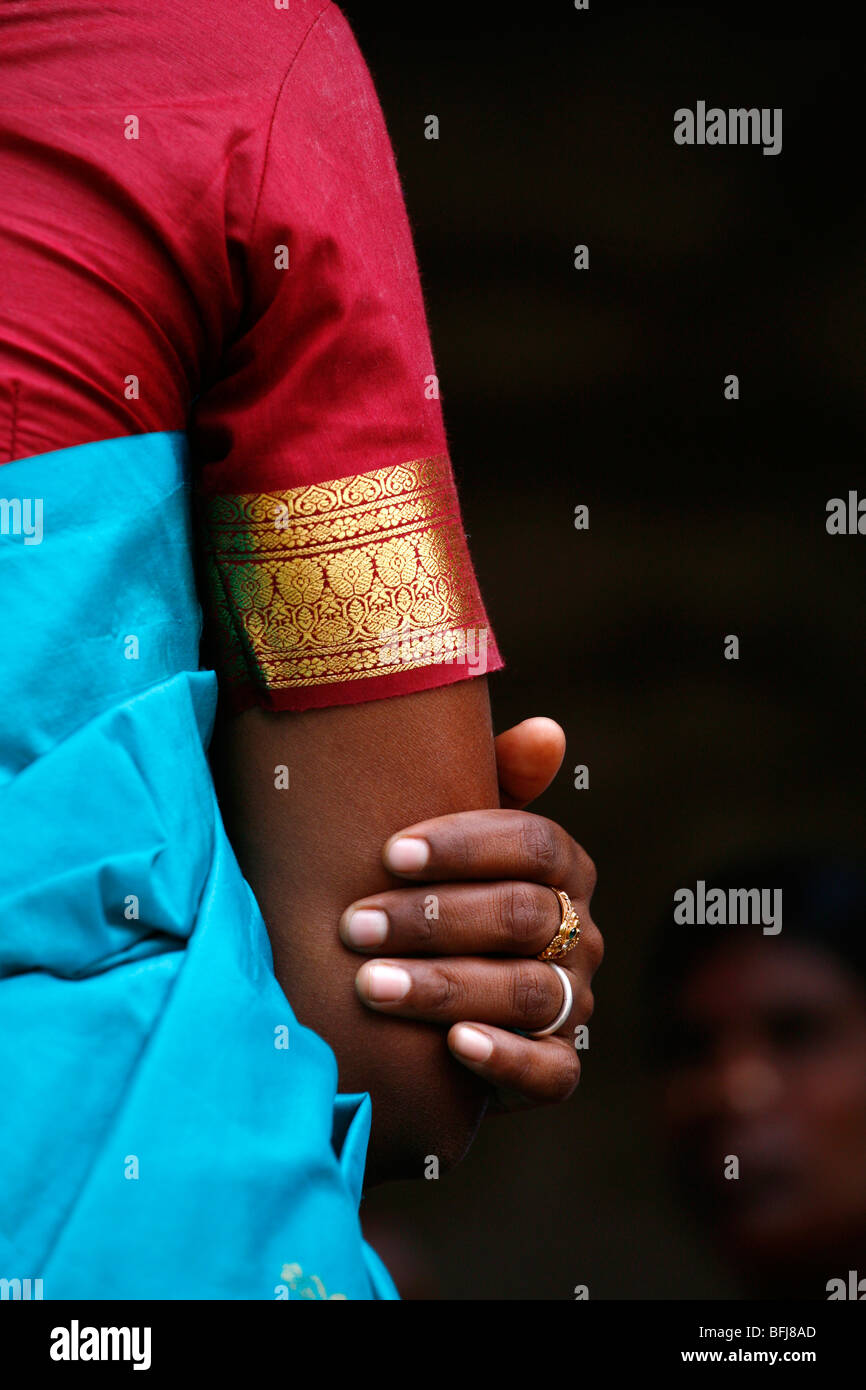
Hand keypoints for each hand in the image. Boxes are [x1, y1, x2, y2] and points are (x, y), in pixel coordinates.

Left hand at [339, 718, 602, 1110]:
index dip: (466, 847)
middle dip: (433, 920)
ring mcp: (574, 1002)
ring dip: (446, 986)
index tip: (389, 853)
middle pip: (525, 917)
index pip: (536, 845)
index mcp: (562, 869)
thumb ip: (487, 780)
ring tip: (370, 986)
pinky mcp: (556, 1067)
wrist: (412, 1007)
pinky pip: (553, 1072)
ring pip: (529, 992)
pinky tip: (452, 1046)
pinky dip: (506, 1058)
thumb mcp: (444, 839)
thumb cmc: (427, 896)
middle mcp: (580, 933)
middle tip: (353, 927)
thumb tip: (547, 730)